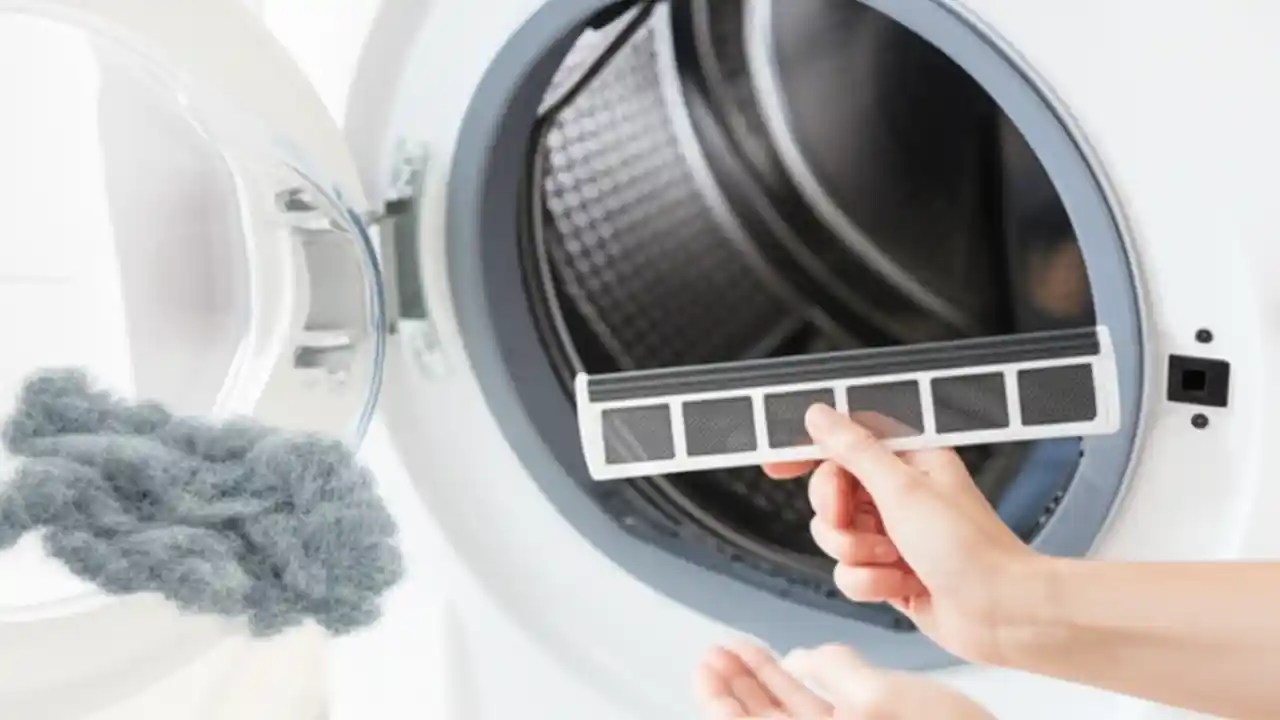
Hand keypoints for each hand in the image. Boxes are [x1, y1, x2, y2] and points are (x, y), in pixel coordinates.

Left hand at [695, 640, 992, 718]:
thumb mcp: (884, 698)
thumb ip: (836, 672)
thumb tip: (805, 659)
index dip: (720, 697)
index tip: (705, 665)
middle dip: (738, 686)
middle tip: (716, 652)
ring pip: (792, 719)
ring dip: (766, 683)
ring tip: (742, 651)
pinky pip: (823, 717)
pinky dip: (803, 690)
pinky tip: (798, 665)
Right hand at [764, 405, 1051, 664]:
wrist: (1002, 613)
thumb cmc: (970, 548)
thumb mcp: (903, 488)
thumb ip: (854, 450)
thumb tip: (820, 415)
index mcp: (910, 460)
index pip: (845, 440)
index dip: (809, 451)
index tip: (777, 465)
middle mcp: (900, 495)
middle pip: (830, 492)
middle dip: (837, 516)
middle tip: (855, 522)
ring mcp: (893, 536)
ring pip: (834, 538)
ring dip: (857, 553)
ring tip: (893, 560)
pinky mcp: (889, 574)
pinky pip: (848, 574)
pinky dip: (869, 583)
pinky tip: (902, 586)